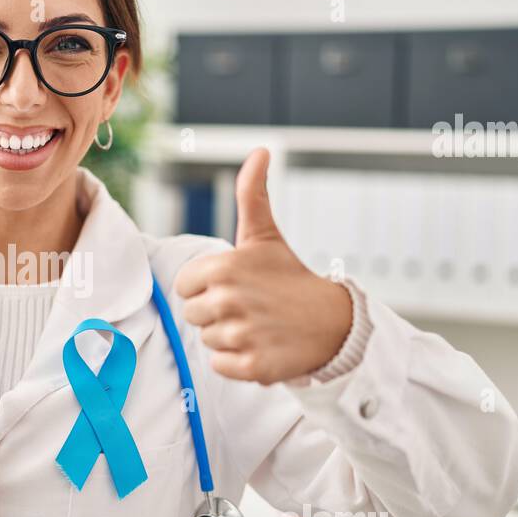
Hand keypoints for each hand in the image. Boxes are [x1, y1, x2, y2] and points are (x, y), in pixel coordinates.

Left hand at [175, 148, 352, 383]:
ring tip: (259, 325)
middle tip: (250, 306)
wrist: (333, 322)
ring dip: (229, 337)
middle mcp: (229, 301)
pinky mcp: (252, 366)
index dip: (206, 287)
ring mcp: (242, 335)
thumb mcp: (265, 234)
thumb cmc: (290, 277)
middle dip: (217, 313)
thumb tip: (260, 151)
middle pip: (193, 315)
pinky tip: (262, 345)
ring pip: (207, 341)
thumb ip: (252, 194)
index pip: (185, 287)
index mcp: (224, 268)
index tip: (234, 285)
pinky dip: (239, 361)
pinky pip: (221, 366)